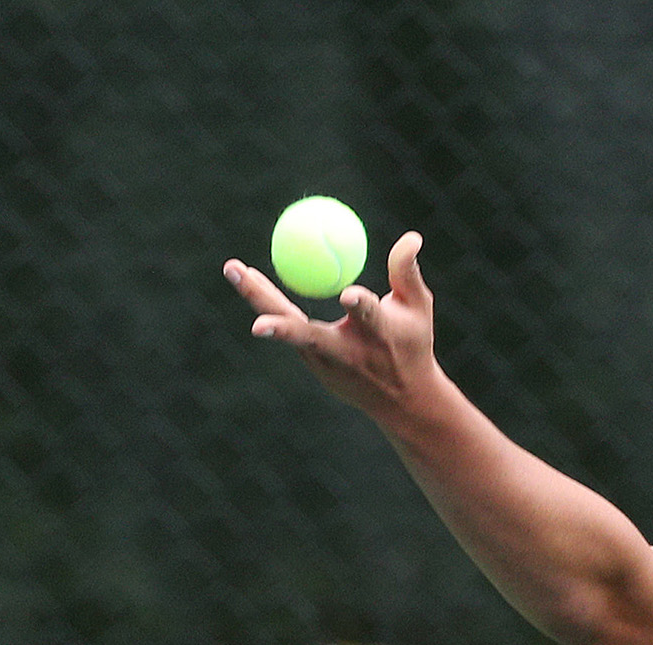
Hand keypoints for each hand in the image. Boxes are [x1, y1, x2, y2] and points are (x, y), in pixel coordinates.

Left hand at [223, 230, 443, 417]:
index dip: (359, 305)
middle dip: (278, 318)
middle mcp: (348, 352)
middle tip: (251, 284)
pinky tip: (252, 282)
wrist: (403, 400)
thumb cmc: (413, 344)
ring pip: (288, 328)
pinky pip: (289, 329)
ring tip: (233, 268)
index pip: (369, 316)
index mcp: (379, 334)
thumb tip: (412, 236)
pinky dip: (271, 305)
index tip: (348, 295)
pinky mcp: (314, 366)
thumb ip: (407, 273)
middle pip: (306, 332)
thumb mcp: (419, 309)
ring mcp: (326, 363)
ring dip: (259, 298)